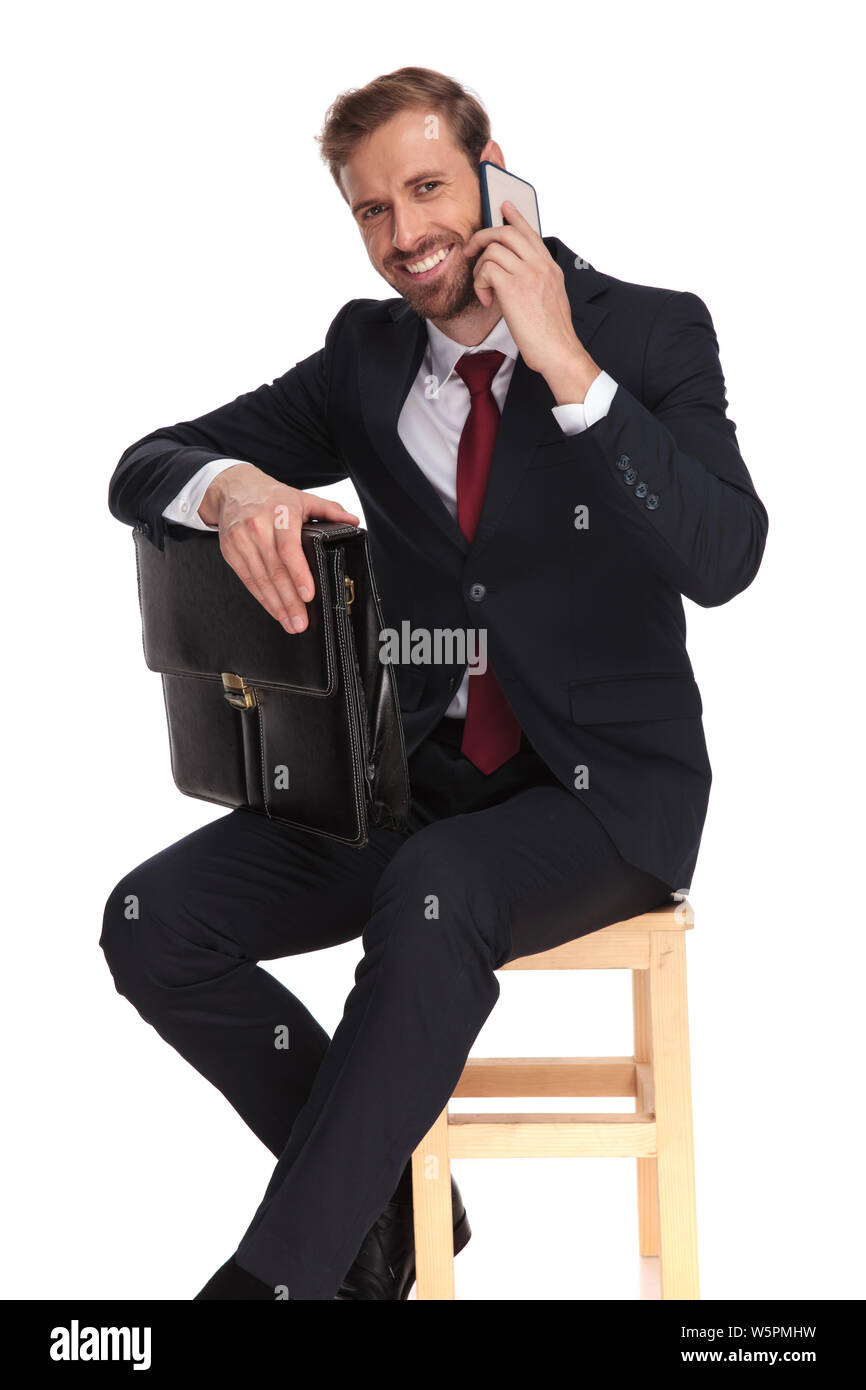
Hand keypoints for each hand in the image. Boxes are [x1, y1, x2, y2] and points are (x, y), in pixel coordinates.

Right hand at [200, 463, 359, 632]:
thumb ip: (329, 510)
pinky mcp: (230, 552)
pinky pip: (248, 580)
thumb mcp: (302, 498)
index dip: (298, 573)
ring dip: (276, 605)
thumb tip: (353, 521)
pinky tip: (275, 611)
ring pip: (261, 579)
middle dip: (289, 600)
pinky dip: (262, 599)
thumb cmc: (272, 496)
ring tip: (291, 624)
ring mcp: (241, 541)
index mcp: (280, 513)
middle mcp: (257, 527)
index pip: (288, 548)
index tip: (308, 594)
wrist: (233, 488)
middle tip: (301, 622)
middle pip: (274, 570)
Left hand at [462, 201, 600, 402]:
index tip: (503, 206)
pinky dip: (480, 283)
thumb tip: (515, 276)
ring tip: (484, 289)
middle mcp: (540, 265)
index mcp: (549, 267)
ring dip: (480, 268)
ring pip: (492, 249)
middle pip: (506, 231)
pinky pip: (486, 269)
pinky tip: (487, 300)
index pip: (529, 232)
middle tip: (470, 251)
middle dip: (482, 237)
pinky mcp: (513, 287)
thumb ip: (536, 281)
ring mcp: (528, 274)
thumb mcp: (550, 298)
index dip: (514, 216)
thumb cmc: (551, 334)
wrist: (558, 351)